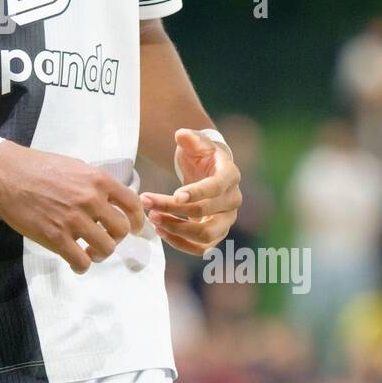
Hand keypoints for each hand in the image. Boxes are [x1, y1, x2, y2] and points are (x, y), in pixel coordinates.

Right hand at [0, 141, 145, 274]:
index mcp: (98, 180)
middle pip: (121, 230)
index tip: (135, 229)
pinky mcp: (55, 237)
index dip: (138, 220)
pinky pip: (81, 261)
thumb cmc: (38, 167)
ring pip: (105, 248)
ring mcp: (73, 220)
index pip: (132, 204)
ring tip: (90, 252)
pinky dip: (82, 266)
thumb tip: (110, 201)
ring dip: (100, 254)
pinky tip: (76, 262)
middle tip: (105, 240)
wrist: (6, 173)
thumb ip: (95, 184)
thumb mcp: (75, 166)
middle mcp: (90, 200)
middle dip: (116, 239)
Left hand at [139, 128, 241, 255]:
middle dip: (174, 210)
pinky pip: (201, 248)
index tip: (174, 195)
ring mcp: (226, 221)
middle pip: (206, 212)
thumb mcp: (197, 143)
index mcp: (230, 176)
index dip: (196, 192)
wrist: (210, 172)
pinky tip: (160, 231)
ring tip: (153, 219)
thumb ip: (191, 139)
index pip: (216, 188)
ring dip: (176, 230)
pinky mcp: (216, 234)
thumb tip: (181, 134)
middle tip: (148, 204)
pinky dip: (180, 243)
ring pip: (205, 236)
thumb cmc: (202, 156)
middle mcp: (233, 201)